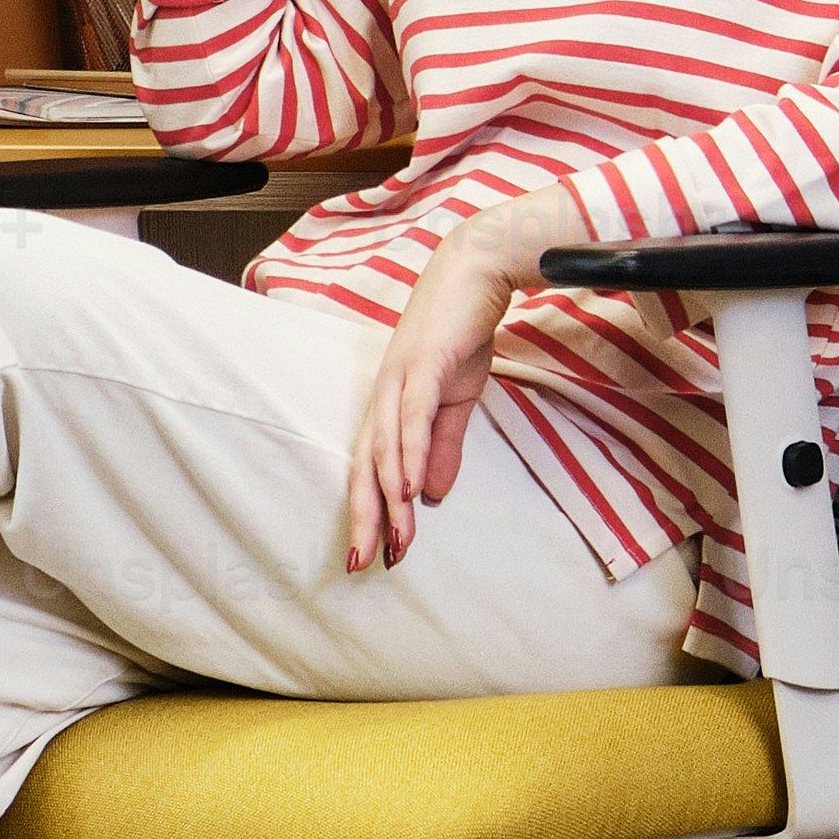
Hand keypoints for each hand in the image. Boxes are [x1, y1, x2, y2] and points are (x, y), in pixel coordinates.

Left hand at [343, 237, 511, 572]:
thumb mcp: (456, 401)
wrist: (477, 273)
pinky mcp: (421, 363)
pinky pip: (411, 417)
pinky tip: (406, 488)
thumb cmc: (461, 332)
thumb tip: (430, 496)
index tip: (371, 556)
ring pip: (385, 449)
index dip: (368, 512)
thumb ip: (442, 447)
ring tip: (393, 541)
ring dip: (388, 499)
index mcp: (390, 406)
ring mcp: (399, 379)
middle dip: (363, 519)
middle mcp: (384, 396)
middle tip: (361, 565)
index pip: (371, 468)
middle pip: (365, 466)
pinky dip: (407, 454)